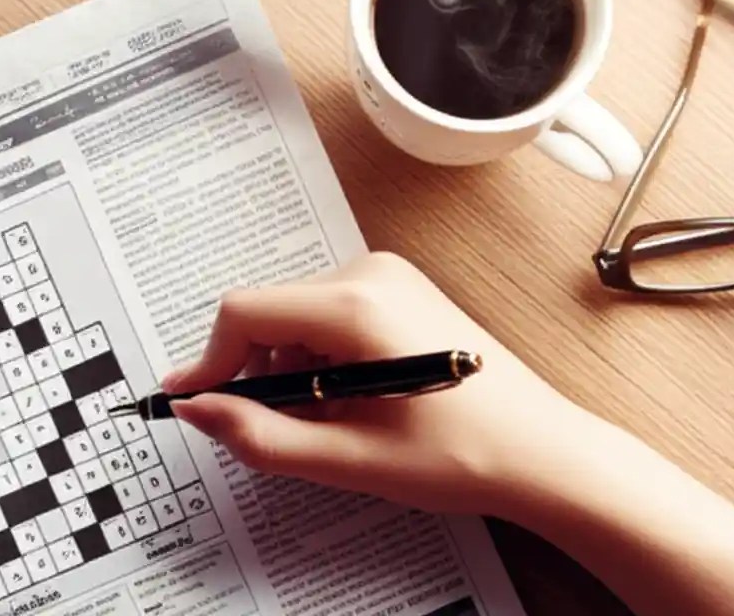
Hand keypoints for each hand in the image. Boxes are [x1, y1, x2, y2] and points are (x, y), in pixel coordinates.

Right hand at [164, 252, 587, 515]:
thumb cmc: (463, 454)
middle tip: (281, 432)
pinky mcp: (398, 293)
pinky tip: (353, 403)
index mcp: (358, 305)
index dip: (208, 361)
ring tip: (334, 425)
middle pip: (269, 313)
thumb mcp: (348, 458)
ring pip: (296, 319)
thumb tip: (198, 410)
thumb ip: (261, 435)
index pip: (245, 312)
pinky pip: (328, 318)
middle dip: (258, 374)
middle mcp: (371, 274)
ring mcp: (388, 279)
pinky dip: (319, 362)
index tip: (190, 402)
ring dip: (292, 373)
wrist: (543, 452)